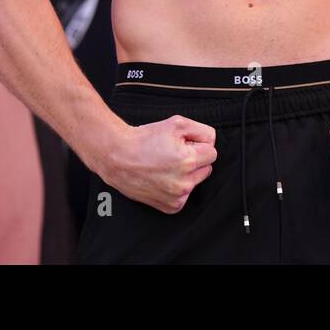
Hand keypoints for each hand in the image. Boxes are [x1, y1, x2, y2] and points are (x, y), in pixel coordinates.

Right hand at [97, 115, 217, 213]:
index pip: (212, 152)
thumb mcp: (176, 124)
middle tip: (175, 153)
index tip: (186, 144)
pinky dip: (178, 187)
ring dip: (187, 174)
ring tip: (166, 165)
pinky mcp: (170, 206)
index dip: (199, 145)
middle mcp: (184, 182)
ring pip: (196, 181)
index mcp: (188, 161)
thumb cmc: (143, 140)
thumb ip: (202, 130)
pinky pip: (185, 195)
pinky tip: (163, 177)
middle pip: (206, 168)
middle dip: (194, 159)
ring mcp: (177, 197)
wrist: (117, 157)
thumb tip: (211, 141)